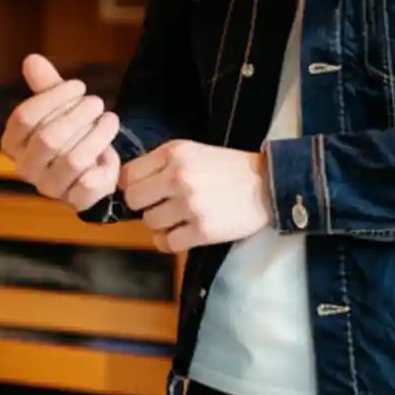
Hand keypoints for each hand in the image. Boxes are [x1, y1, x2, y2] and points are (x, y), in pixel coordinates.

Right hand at [0, 53, 121, 211]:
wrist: (95, 170)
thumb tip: (31, 59)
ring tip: (111, 118)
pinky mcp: (75, 201)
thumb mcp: (61, 107)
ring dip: (97, 134)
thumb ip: (47, 86)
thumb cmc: (73, 134)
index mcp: (13, 144)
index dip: (54, 97)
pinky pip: (89, 184)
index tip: (79, 85)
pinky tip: (111, 148)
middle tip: (97, 102)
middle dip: (78, 114)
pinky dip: (105, 161)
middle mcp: (26, 168)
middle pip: (49, 138)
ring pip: (73, 159)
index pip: (25, 117)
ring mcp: (50, 188)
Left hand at [119, 140, 270, 252]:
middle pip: (134, 201)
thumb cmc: (227, 168)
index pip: (128, 175)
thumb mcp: (192, 150)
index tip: (145, 191)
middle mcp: (179, 177)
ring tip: (178, 218)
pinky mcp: (203, 230)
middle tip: (162, 205)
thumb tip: (127, 184)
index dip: (133, 185)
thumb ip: (160, 162)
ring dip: (160, 224)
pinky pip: (167, 244)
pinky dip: (169, 242)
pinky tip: (182, 233)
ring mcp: (191, 205)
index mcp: (175, 154)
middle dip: (145, 205)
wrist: (267, 184)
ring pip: (150, 223)